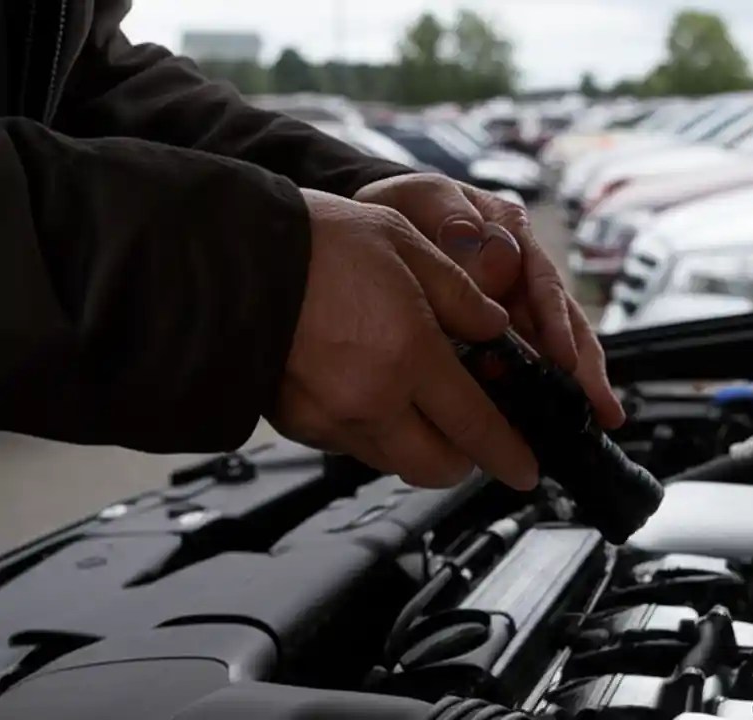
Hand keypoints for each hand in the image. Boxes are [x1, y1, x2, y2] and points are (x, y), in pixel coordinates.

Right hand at [269, 189, 538, 490]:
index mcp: (408, 355)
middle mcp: (370, 400)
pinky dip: (373, 431)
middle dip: (465, 460)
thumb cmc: (313, 244)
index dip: (509, 454)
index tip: (527, 469)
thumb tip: (495, 328)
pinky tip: (368, 389)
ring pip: (393, 461)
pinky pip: (351, 446)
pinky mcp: (295, 425)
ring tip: (416, 399)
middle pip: (436, 467)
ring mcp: (329, 419)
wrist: (225, 256)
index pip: (477, 427)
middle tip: (473, 434)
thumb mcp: (406, 245)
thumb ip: (461, 294)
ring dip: (418, 445)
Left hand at [354, 174, 625, 428]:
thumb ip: (454, 221)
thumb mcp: (421, 200)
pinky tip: (566, 414)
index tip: (560, 358)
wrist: (372, 225)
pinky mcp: (498, 331)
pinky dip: (546, 387)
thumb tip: (501, 266)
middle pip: (564, 319)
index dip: (553, 323)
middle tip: (601, 405)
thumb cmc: (402, 209)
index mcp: (509, 234)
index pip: (542, 282)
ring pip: (556, 343)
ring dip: (578, 381)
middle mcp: (522, 270)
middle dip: (584, 365)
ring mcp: (514, 302)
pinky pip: (531, 359)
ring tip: (603, 416)